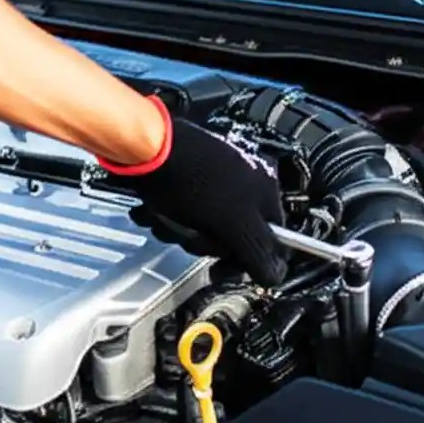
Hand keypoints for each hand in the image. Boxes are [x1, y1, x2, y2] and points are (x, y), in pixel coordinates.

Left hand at [103, 102, 286, 285]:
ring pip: (198, 228)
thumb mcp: (235, 222)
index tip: (221, 269)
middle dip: (200, 241)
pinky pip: (177, 213)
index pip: (269, 240)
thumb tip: (276, 274)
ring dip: (176, 230)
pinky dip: (162, 216)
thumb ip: (258, 250)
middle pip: (229, 238)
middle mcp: (242, 184)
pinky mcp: (183, 181)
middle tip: (188, 234)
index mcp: (264, 190)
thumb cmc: (192, 179)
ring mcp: (212, 182)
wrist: (147, 148)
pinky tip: (151, 210)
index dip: (245, 260)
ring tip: (163, 217)